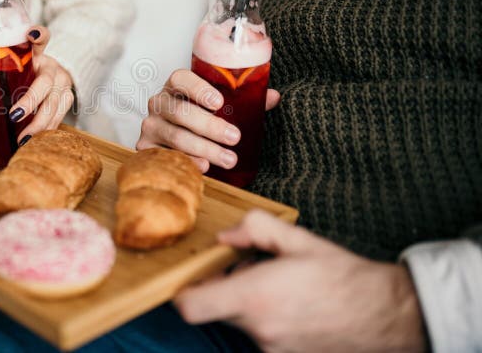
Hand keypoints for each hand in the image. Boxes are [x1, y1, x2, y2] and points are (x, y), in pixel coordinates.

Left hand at [8, 26, 74, 142]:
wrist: (54, 78)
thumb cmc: (25, 73)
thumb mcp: (11, 67)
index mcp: (36, 54)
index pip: (41, 38)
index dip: (38, 35)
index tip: (31, 34)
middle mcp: (52, 67)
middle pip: (45, 83)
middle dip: (30, 101)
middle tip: (14, 116)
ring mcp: (63, 84)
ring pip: (55, 104)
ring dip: (39, 124)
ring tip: (23, 139)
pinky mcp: (68, 99)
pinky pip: (59, 117)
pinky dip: (46, 130)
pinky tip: (34, 141)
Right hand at [136, 69, 279, 171]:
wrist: (174, 142)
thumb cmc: (201, 119)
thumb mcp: (221, 108)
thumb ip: (245, 101)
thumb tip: (273, 97)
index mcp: (176, 87)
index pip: (180, 78)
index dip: (198, 88)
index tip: (219, 102)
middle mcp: (159, 103)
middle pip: (180, 111)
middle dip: (209, 125)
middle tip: (234, 137)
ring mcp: (150, 126)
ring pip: (175, 136)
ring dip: (204, 148)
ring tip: (229, 159)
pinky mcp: (145, 148)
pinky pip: (163, 156)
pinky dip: (186, 162)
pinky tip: (204, 167)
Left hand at [173, 210, 425, 351]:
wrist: (386, 316)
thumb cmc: (342, 277)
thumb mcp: (297, 239)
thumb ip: (254, 229)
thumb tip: (225, 238)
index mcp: (254, 297)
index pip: (190, 307)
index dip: (183, 291)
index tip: (193, 275)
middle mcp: (257, 329)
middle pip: (215, 311)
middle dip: (222, 288)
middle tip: (245, 268)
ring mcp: (270, 349)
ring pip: (239, 322)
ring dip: (247, 303)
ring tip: (277, 285)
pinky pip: (260, 335)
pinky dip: (265, 318)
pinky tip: (291, 304)